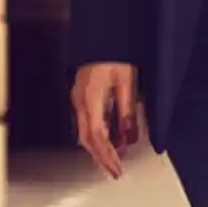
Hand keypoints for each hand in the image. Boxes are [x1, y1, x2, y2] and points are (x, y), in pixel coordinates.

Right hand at [70, 62, 137, 179]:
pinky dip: (97, 136)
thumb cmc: (115, 54)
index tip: (117, 169)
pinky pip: (87, 122)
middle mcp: (80, 101)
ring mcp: (78, 98)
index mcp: (90, 99)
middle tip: (113, 172)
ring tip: (112, 162)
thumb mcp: (127, 82)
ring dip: (98, 149)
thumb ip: (127, 111)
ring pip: (85, 132)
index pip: (97, 137)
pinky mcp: (81, 95)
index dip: (107, 155)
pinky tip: (109, 141)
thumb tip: (129, 138)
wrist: (103, 34)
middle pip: (87, 139)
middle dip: (101, 158)